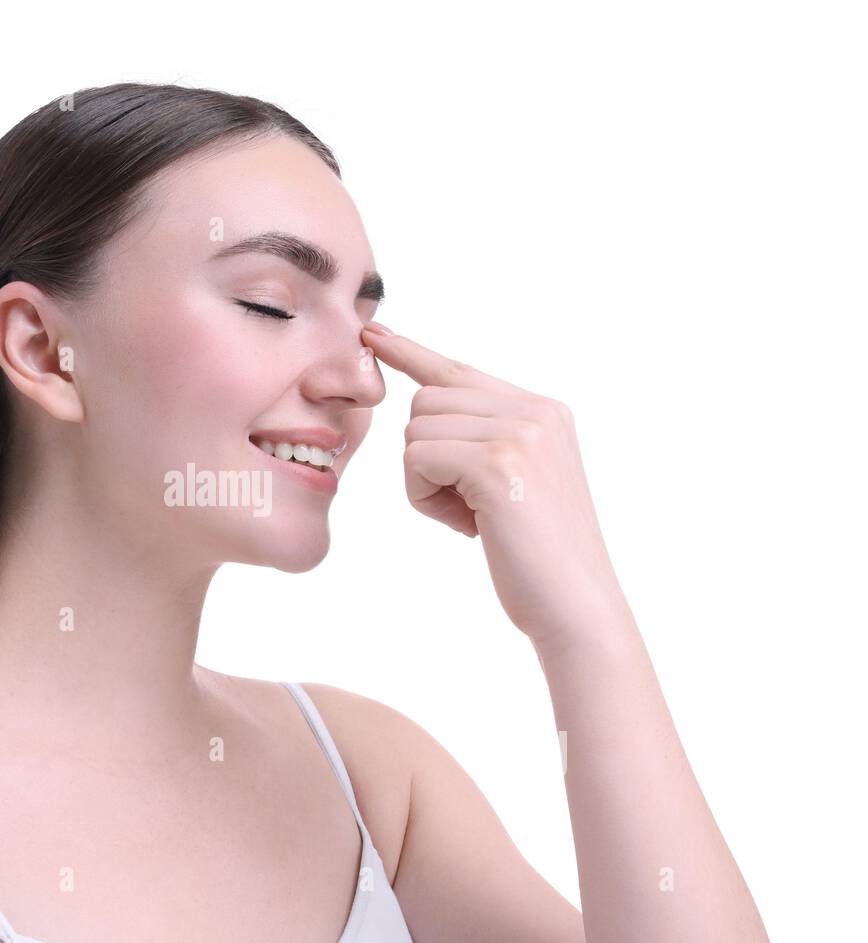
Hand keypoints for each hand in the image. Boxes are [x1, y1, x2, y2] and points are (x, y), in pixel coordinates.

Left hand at [361, 322, 628, 646]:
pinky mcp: (496, 460)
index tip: (371, 332)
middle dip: (426, 459)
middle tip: (468, 508)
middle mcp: (535, 410)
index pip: (460, 371)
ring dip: (426, 482)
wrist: (576, 606)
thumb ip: (482, 440)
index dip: (411, 353)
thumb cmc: (537, 560)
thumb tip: (424, 408)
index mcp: (543, 411)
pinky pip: (416, 459)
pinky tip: (467, 526)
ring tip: (474, 518)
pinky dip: (425, 498)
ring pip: (416, 430)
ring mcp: (520, 431)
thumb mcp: (515, 484)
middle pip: (425, 403)